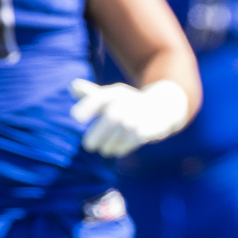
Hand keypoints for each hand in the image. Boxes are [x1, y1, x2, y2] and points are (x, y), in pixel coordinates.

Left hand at [69, 78, 190, 156]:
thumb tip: (73, 86)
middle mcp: (130, 100)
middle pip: (113, 115)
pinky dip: (126, 144)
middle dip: (99, 132)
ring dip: (112, 141)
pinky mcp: (154, 125)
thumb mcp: (111, 98)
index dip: (88, 106)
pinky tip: (118, 151)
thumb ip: (91, 95)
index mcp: (117, 93)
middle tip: (88, 146)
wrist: (164, 107)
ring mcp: (144, 112)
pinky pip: (139, 135)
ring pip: (125, 127)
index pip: (101, 97)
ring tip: (104, 151)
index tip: (76, 118)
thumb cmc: (129, 104)